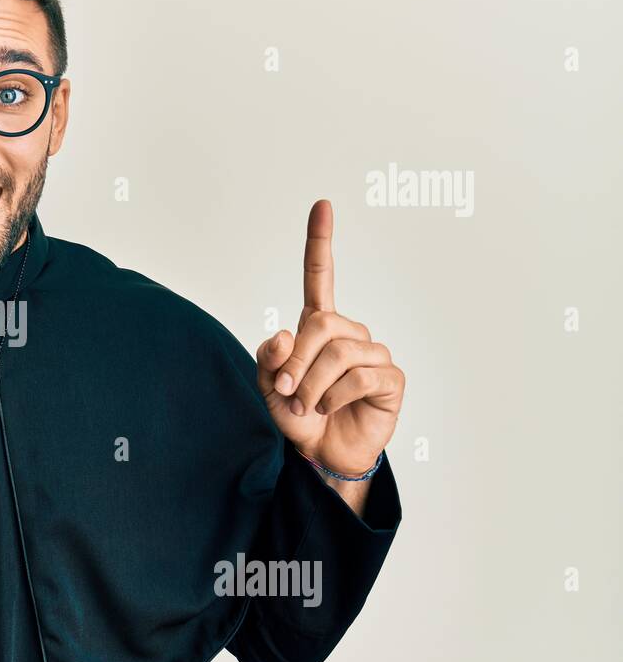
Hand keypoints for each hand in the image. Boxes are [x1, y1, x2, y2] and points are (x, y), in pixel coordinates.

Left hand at [256, 200, 404, 476]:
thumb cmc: (298, 416)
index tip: (323, 206)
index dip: (320, 243)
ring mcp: (372, 354)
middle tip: (287, 391)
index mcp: (317, 327)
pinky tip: (331, 409)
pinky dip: (335, 397)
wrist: (322, 455)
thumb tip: (283, 333)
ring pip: (339, 353)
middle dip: (297, 361)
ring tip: (308, 406)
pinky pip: (360, 377)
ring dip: (313, 385)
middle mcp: (348, 333)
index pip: (320, 278)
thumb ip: (269, 360)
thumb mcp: (270, 389)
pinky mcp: (390, 378)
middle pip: (321, 325)